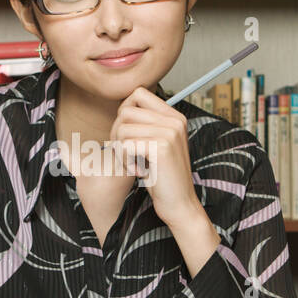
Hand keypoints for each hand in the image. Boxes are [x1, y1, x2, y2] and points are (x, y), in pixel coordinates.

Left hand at [109, 86, 198, 227]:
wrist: (180, 204)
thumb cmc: (164, 178)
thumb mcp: (158, 146)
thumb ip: (147, 125)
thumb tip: (122, 109)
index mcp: (174, 117)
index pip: (138, 94)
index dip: (124, 113)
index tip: (128, 136)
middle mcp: (174, 120)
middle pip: (125, 111)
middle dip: (116, 134)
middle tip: (126, 154)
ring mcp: (169, 132)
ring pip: (122, 128)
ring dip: (119, 149)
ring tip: (132, 164)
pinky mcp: (161, 147)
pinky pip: (125, 145)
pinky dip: (124, 160)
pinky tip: (137, 171)